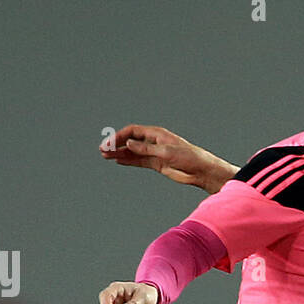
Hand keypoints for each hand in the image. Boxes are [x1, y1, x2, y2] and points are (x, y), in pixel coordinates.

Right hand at [100, 125, 235, 192]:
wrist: (201, 171)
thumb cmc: (189, 158)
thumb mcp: (166, 153)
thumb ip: (146, 149)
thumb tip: (129, 144)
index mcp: (157, 134)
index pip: (133, 132)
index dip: (119, 137)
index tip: (109, 144)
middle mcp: (154, 141)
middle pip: (130, 140)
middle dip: (116, 144)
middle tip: (102, 151)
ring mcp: (155, 152)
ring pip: (133, 151)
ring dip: (119, 153)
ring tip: (105, 156)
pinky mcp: (157, 163)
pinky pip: (139, 161)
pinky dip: (129, 160)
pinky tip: (118, 161)